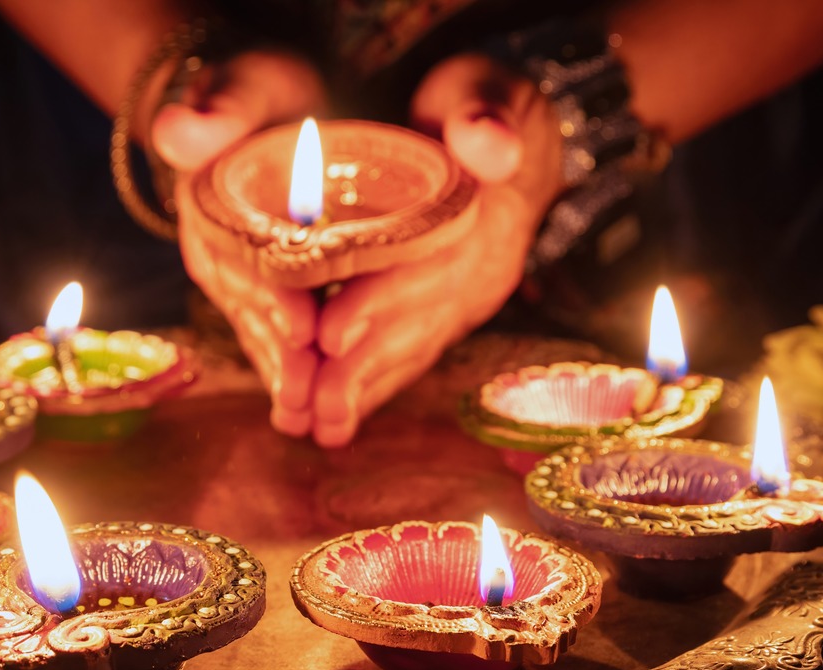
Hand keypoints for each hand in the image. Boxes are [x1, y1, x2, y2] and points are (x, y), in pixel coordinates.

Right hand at [153, 50, 325, 434]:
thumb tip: (180, 129)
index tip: (303, 326)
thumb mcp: (248, 91)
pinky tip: (324, 409)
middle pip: (252, 311)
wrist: (259, 113)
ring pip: (264, 336)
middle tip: (313, 396)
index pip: (239, 259)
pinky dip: (300, 372)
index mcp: (207, 208)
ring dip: (290, 377)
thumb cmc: (261, 96)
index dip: (271, 294)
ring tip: (316, 418)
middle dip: (283, 356)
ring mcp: (237, 282)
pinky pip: (279, 340)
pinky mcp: (262, 298)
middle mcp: (215, 254)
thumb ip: (221, 110)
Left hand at [309, 54, 562, 445]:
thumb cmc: (476, 100)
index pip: (430, 265)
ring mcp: (471, 296)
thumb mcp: (479, 90)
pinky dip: (377, 385)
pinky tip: (341, 415)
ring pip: (415, 349)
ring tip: (319, 426)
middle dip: (363, 367)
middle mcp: (486, 266)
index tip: (328, 332)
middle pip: (419, 323)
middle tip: (312, 406)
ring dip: (366, 390)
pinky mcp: (452, 312)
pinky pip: (414, 353)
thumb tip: (484, 142)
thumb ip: (480, 113)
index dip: (379, 298)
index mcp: (490, 214)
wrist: (510, 129)